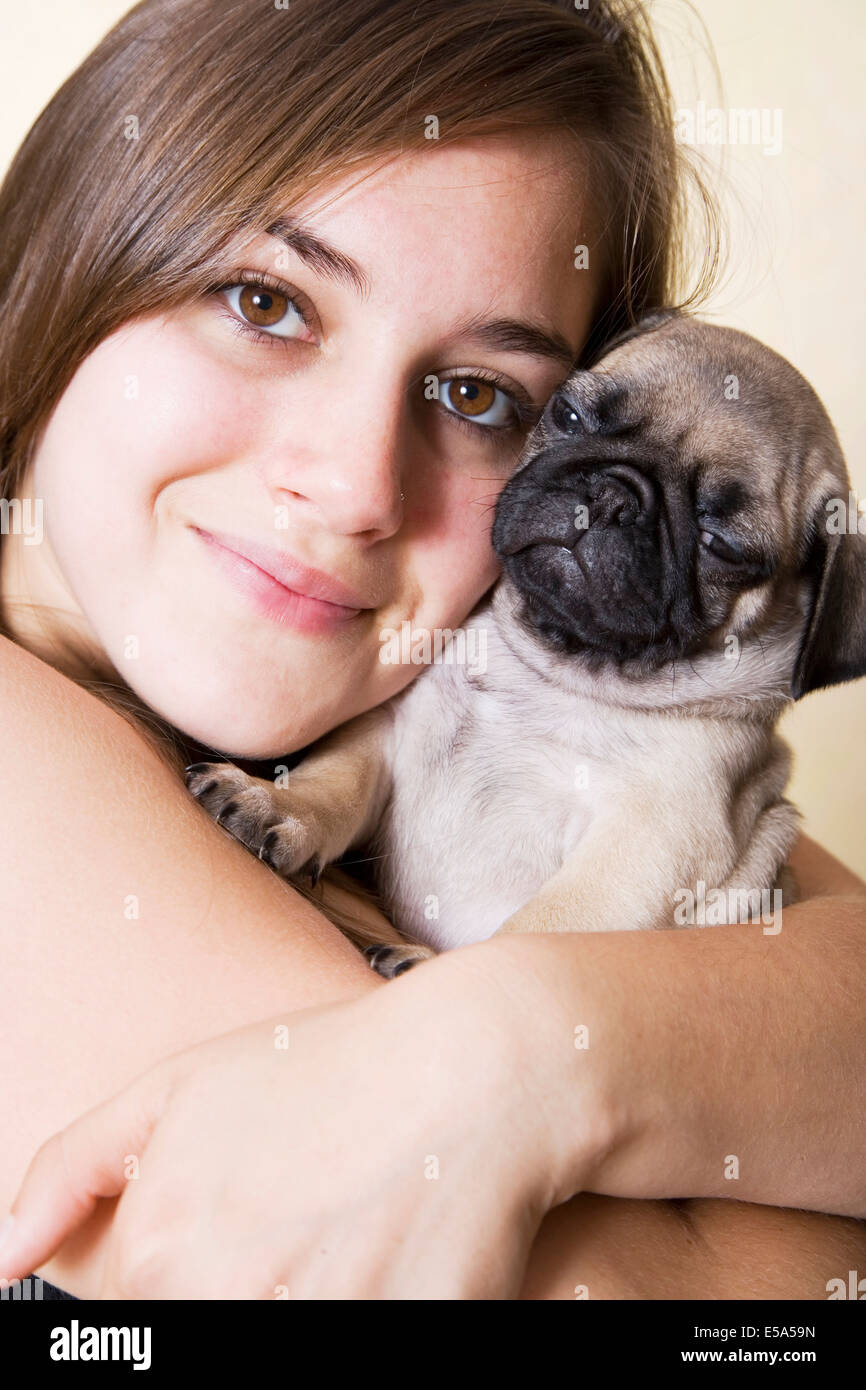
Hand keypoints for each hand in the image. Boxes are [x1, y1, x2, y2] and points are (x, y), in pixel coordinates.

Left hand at [0, 947, 604, 1298]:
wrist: (476, 1068)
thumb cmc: (322, 1069)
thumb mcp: (179, 1088)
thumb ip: (68, 1172)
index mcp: (159, 1250)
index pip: (129, 1315)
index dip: (182, 1265)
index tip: (240, 1224)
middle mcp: (226, 1301)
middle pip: (195, 1327)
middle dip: (240, 1282)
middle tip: (297, 1224)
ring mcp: (316, 1326)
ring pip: (269, 1338)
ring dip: (300, 1295)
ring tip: (341, 1238)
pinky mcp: (397, 1341)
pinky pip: (346, 1343)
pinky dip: (358, 1301)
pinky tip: (384, 1257)